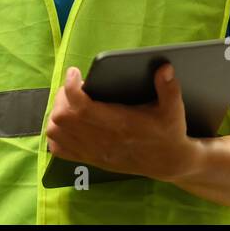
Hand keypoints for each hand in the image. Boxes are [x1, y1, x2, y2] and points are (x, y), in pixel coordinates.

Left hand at [45, 63, 197, 183]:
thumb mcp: (173, 109)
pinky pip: (58, 148)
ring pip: (56, 132)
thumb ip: (169, 87)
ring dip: (57, 114)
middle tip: (75, 86)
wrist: (166, 163)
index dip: (72, 87)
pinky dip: (56, 134)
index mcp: (119, 124)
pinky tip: (68, 123)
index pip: (82, 107)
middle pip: (62, 117)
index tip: (75, 73)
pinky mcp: (90, 159)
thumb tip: (165, 67)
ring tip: (69, 101)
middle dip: (63, 97)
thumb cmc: (168, 133)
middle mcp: (102, 139)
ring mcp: (93, 151)